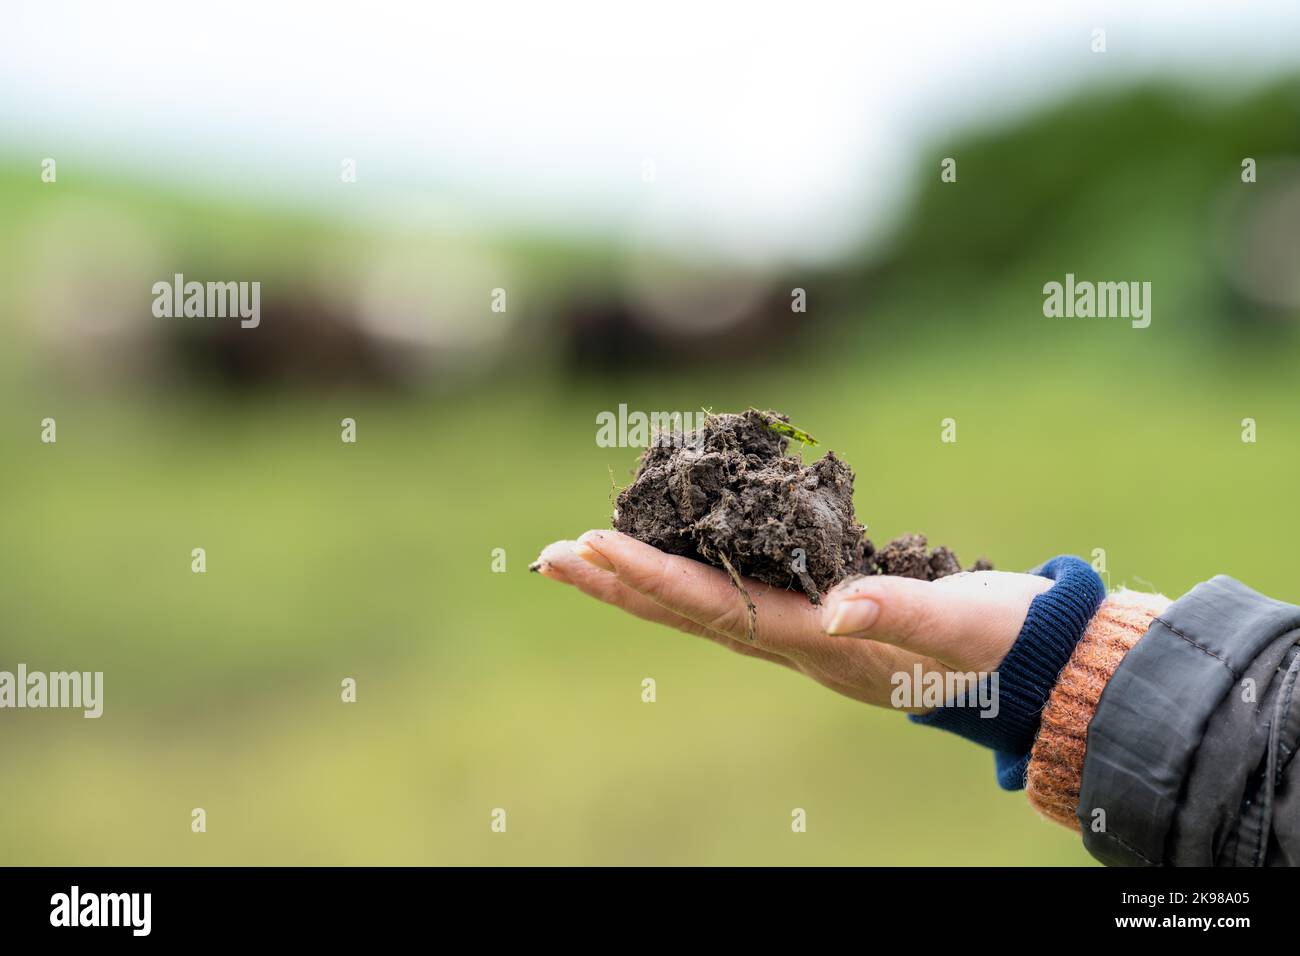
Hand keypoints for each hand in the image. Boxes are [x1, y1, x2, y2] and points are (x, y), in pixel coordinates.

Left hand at [533, 530, 1051, 710]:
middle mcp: (793, 641)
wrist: (1029, 665)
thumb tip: (838, 609)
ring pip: (703, 602)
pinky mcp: (817, 610)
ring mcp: (801, 630)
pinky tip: (673, 546)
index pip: (714, 606)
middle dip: (617, 584)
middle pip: (686, 611)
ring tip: (586, 553)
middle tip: (550, 556)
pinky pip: (736, 586)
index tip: (589, 546)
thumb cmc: (998, 644)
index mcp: (815, 642)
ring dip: (641, 578)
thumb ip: (900, 611)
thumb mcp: (955, 625)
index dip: (649, 577)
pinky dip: (690, 566)